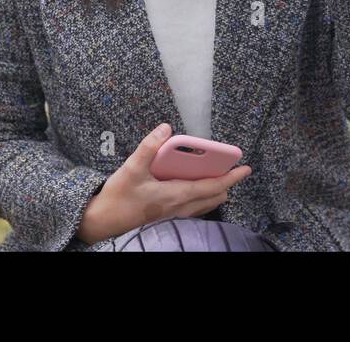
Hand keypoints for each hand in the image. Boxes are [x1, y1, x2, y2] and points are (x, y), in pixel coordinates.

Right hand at [76, 123, 252, 245]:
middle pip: (215, 197)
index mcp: (176, 195)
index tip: (245, 168)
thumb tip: (166, 128)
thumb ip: (149, 146)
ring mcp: (175, 215)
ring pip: (206, 204)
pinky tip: (194, 186)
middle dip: (227, 183)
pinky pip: (196, 208)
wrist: (103, 221)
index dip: (232, 178)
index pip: (213, 186)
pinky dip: (203, 197)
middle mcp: (180, 208)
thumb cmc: (118, 197)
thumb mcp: (131, 168)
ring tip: (217, 175)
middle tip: (232, 167)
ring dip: (215, 191)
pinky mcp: (168, 217)